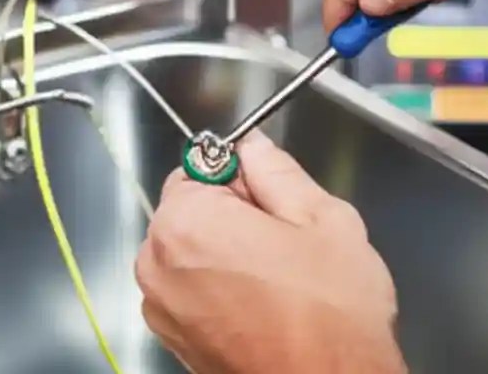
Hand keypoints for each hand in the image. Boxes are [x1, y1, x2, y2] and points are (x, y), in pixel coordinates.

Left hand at [135, 132, 406, 373]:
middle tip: (286, 242)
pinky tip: (265, 306)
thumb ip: (278, 171)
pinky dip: (219, 289)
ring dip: (227, 254)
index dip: (241, 176)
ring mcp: (162, 308)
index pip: (198, 166)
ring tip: (280, 279)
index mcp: (185, 222)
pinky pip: (192, 291)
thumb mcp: (322, 219)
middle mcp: (157, 263)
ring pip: (192, 253)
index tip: (274, 200)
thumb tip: (254, 147)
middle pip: (190, 211)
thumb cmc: (330, 314)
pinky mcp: (174, 341)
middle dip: (232, 215)